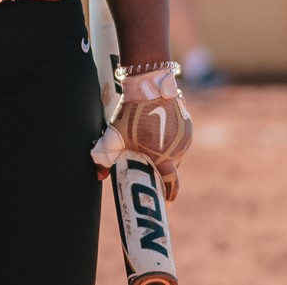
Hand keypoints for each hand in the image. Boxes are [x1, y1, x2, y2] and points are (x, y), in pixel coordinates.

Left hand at [110, 67, 194, 199]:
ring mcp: (185, 138)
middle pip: (171, 167)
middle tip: (147, 162)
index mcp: (164, 158)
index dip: (170, 193)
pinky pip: (180, 139)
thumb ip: (105, 157)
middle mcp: (178, 151)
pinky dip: (171, 139)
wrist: (149, 87)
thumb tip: (98, 176)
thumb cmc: (132, 115)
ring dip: (166, 152)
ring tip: (150, 141)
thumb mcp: (115, 136)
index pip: (172, 183)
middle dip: (161, 168)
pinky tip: (158, 129)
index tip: (167, 199)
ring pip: (176, 152)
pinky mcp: (188, 125)